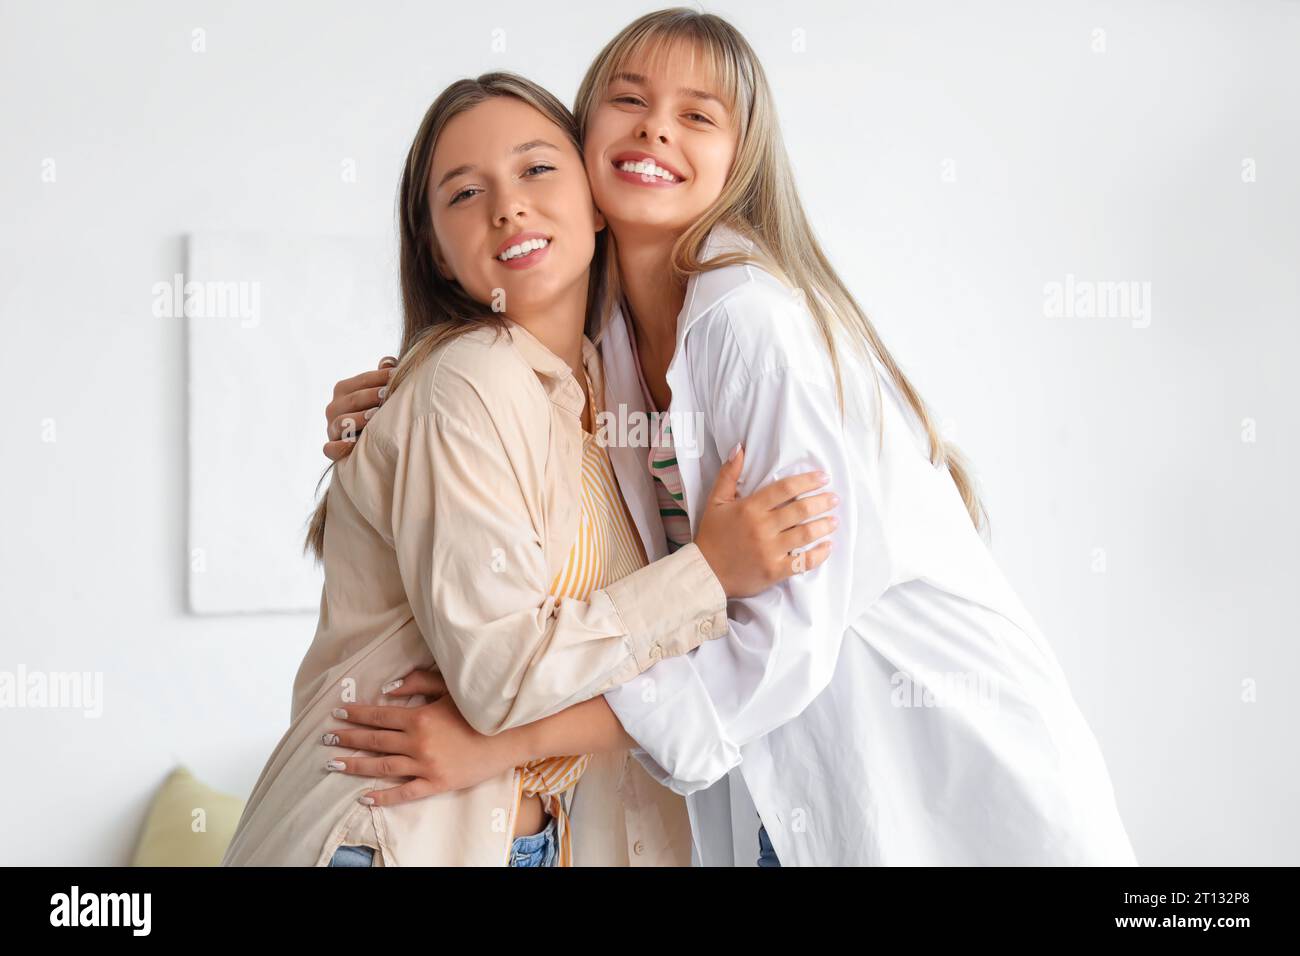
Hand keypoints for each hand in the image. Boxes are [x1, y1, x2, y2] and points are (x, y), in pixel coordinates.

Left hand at [320, 667, 523, 806]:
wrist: (510, 736)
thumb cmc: (480, 709)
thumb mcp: (451, 688)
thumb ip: (419, 682)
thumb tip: (388, 689)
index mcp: (420, 717)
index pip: (378, 716)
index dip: (356, 714)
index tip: (337, 713)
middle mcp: (418, 743)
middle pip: (374, 741)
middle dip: (347, 738)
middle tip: (325, 738)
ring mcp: (426, 766)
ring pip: (382, 767)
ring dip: (355, 765)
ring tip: (333, 764)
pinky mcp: (437, 784)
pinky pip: (405, 793)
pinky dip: (384, 797)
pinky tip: (365, 798)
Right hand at [323, 356, 396, 460]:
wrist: (366, 442)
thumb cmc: (375, 411)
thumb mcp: (379, 392)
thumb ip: (383, 376)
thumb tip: (388, 361)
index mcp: (344, 390)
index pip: (362, 380)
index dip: (379, 376)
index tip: (397, 374)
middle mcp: (334, 408)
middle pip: (351, 399)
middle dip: (369, 396)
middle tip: (386, 394)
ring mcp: (332, 429)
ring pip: (341, 422)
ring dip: (356, 419)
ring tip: (373, 416)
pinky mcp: (332, 448)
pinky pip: (331, 448)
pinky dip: (340, 447)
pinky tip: (354, 444)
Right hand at [694, 445, 836, 597]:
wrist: (705, 573)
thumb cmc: (712, 536)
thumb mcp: (715, 501)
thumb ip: (728, 474)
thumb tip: (739, 447)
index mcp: (750, 508)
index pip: (785, 488)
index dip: (808, 481)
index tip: (823, 478)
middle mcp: (762, 528)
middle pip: (801, 510)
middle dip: (822, 502)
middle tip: (834, 498)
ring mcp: (769, 550)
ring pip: (806, 534)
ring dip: (825, 525)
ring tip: (834, 520)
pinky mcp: (774, 571)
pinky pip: (803, 562)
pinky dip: (819, 554)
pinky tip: (828, 546)